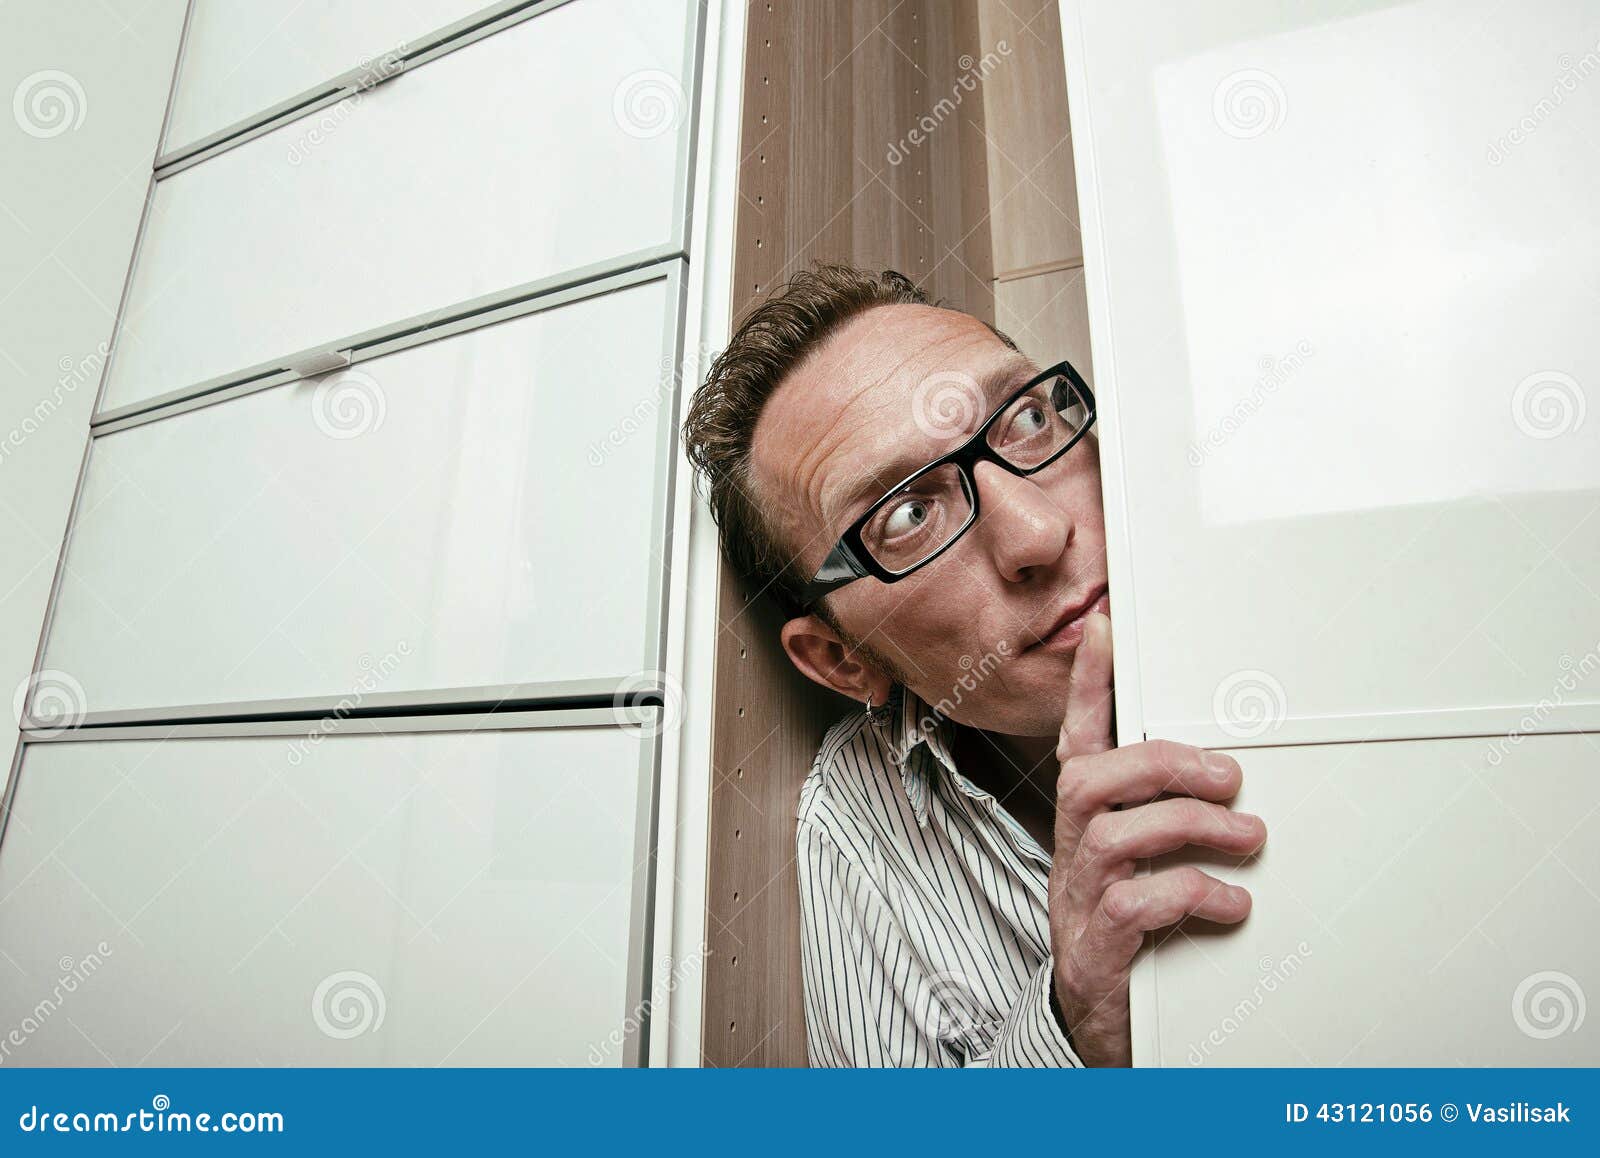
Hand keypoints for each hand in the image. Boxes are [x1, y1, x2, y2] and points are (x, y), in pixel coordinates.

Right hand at [1047, 612, 1266, 1065]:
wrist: (1098, 1026)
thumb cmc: (1130, 935)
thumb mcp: (1145, 867)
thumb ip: (1171, 821)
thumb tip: (1235, 781)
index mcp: (1087, 825)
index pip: (1077, 741)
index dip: (1087, 686)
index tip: (1107, 630)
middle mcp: (1074, 853)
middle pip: (1091, 777)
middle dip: (1162, 764)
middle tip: (1230, 779)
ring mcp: (1078, 898)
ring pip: (1116, 834)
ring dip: (1191, 827)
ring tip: (1249, 839)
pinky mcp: (1097, 946)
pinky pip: (1137, 903)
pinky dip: (1192, 894)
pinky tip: (1230, 904)